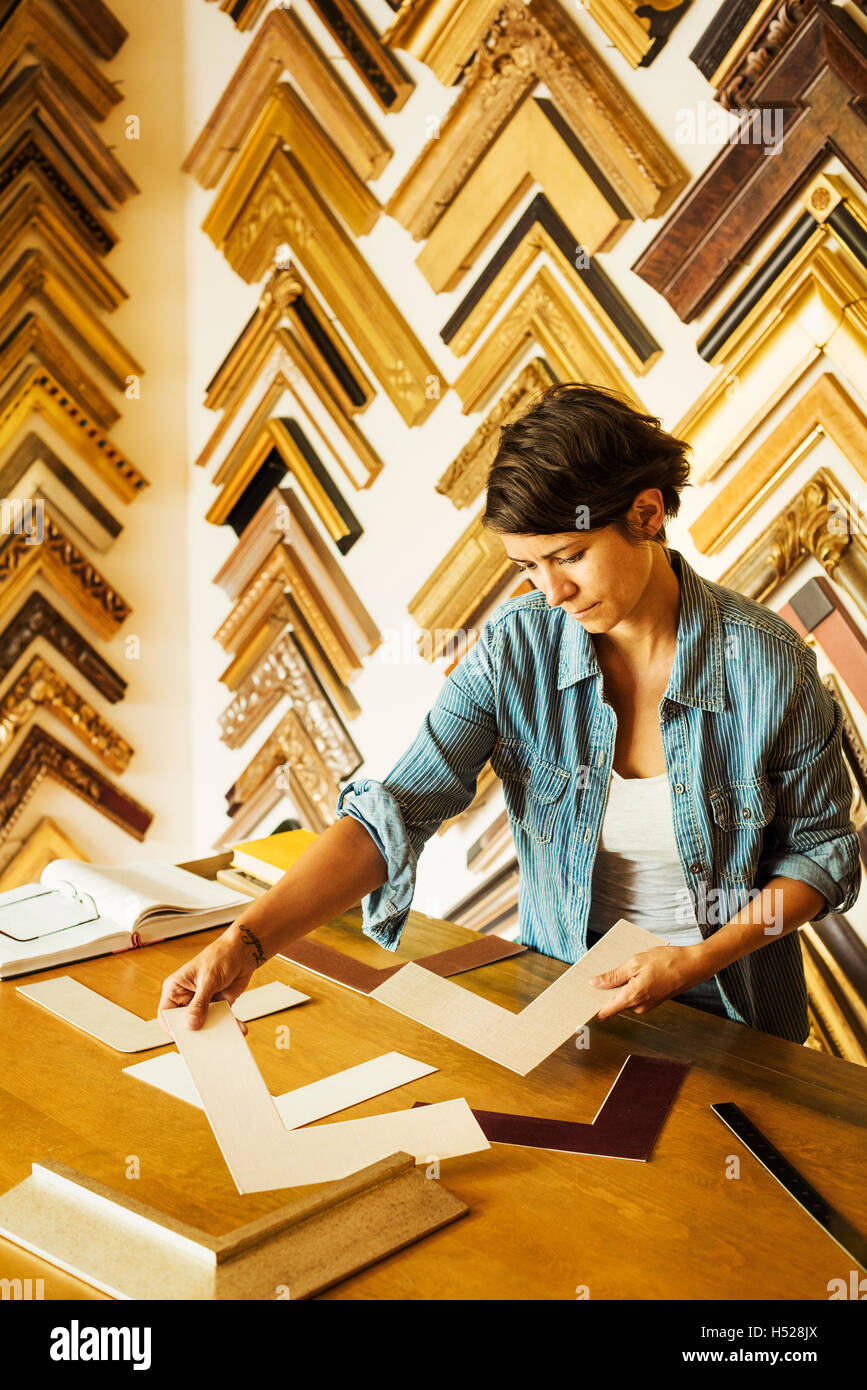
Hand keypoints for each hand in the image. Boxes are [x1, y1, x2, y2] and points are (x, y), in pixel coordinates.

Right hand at [157, 922, 264, 1032]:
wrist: (243, 952)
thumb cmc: (220, 956)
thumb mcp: (208, 980)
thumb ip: (199, 1003)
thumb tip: (191, 1024)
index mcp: (176, 988)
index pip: (166, 1014)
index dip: (172, 1027)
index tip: (183, 1037)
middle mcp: (187, 997)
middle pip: (185, 1022)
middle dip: (196, 1032)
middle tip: (206, 1041)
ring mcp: (202, 1002)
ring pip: (204, 1024)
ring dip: (215, 1030)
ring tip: (226, 1035)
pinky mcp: (218, 1005)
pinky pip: (220, 1020)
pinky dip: (229, 1025)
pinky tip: (239, 1027)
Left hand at [588, 944, 703, 1020]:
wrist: (693, 966)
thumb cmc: (667, 961)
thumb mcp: (635, 963)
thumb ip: (613, 976)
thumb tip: (594, 984)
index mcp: (632, 998)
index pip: (605, 1011)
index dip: (591, 1006)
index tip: (579, 1000)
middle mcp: (639, 1006)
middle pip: (613, 1003)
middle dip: (604, 990)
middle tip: (594, 973)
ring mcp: (647, 1005)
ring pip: (624, 997)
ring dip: (618, 985)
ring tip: (618, 967)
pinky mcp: (653, 1000)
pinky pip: (634, 995)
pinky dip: (629, 985)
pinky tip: (632, 971)